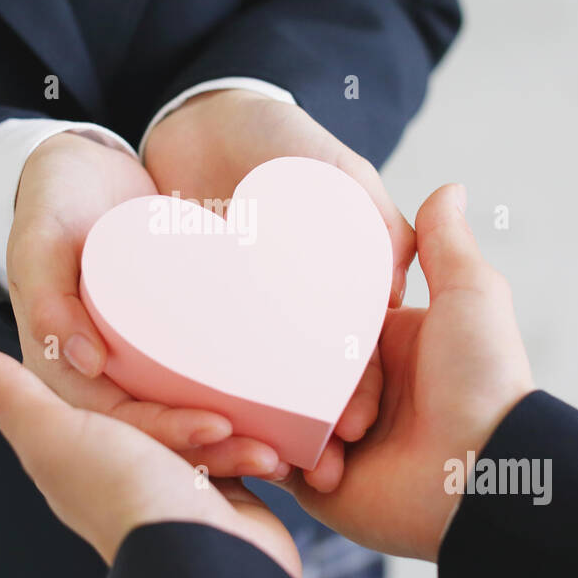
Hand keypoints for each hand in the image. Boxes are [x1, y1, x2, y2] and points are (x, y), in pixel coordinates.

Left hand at [0, 345, 300, 577]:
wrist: (208, 561)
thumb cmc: (129, 502)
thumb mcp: (54, 433)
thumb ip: (7, 393)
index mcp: (80, 455)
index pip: (101, 393)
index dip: (123, 374)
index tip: (142, 354)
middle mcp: (127, 472)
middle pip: (158, 407)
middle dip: (185, 399)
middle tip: (203, 394)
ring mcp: (177, 489)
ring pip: (206, 428)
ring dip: (226, 424)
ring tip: (238, 423)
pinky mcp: (224, 501)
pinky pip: (241, 457)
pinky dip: (255, 450)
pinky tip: (268, 446)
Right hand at [7, 132, 284, 477]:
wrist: (84, 169)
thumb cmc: (54, 202)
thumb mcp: (38, 242)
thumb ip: (48, 293)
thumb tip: (86, 361)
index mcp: (69, 371)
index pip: (121, 422)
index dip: (168, 434)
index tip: (217, 430)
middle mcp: (111, 377)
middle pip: (166, 436)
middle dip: (221, 454)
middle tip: (277, 458)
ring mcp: (147, 361)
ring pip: (195, 415)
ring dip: (243, 443)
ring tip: (297, 452)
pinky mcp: (177, 340)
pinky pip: (213, 380)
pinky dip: (251, 402)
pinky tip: (299, 414)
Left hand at [142, 90, 410, 485]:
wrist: (200, 115)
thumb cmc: (280, 138)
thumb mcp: (337, 172)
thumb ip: (374, 218)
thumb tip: (396, 280)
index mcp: (332, 296)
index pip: (351, 359)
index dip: (357, 395)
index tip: (356, 427)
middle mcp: (284, 317)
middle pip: (300, 384)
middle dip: (310, 428)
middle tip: (313, 462)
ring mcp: (232, 318)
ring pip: (246, 385)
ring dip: (256, 423)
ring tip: (256, 454)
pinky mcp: (181, 315)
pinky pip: (186, 362)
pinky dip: (194, 390)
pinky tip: (199, 420)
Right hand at [284, 183, 534, 560]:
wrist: (482, 477)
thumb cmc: (482, 383)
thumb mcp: (471, 297)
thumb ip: (447, 244)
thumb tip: (449, 185)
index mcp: (386, 347)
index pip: (325, 316)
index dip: (308, 311)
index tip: (285, 300)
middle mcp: (358, 391)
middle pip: (295, 363)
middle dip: (290, 368)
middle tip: (290, 368)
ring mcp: (335, 439)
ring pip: (275, 408)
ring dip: (273, 408)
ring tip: (280, 407)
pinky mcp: (319, 482)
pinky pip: (272, 460)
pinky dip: (263, 450)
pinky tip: (264, 441)